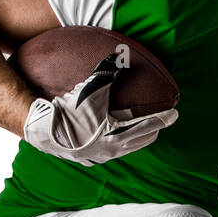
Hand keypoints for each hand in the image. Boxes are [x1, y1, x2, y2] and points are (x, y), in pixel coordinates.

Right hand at [23, 52, 177, 165]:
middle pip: (141, 141)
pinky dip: (116, 145)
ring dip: (135, 140)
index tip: (175, 114)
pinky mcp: (86, 160)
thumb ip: (108, 71)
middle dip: (152, 131)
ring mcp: (99, 157)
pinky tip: (111, 141)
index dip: (163, 118)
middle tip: (160, 123)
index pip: (149, 125)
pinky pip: (108, 153)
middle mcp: (112, 149)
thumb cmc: (68, 109)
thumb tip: (121, 56)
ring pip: (125, 149)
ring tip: (139, 132)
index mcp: (117, 134)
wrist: (42, 130)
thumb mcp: (91, 88)